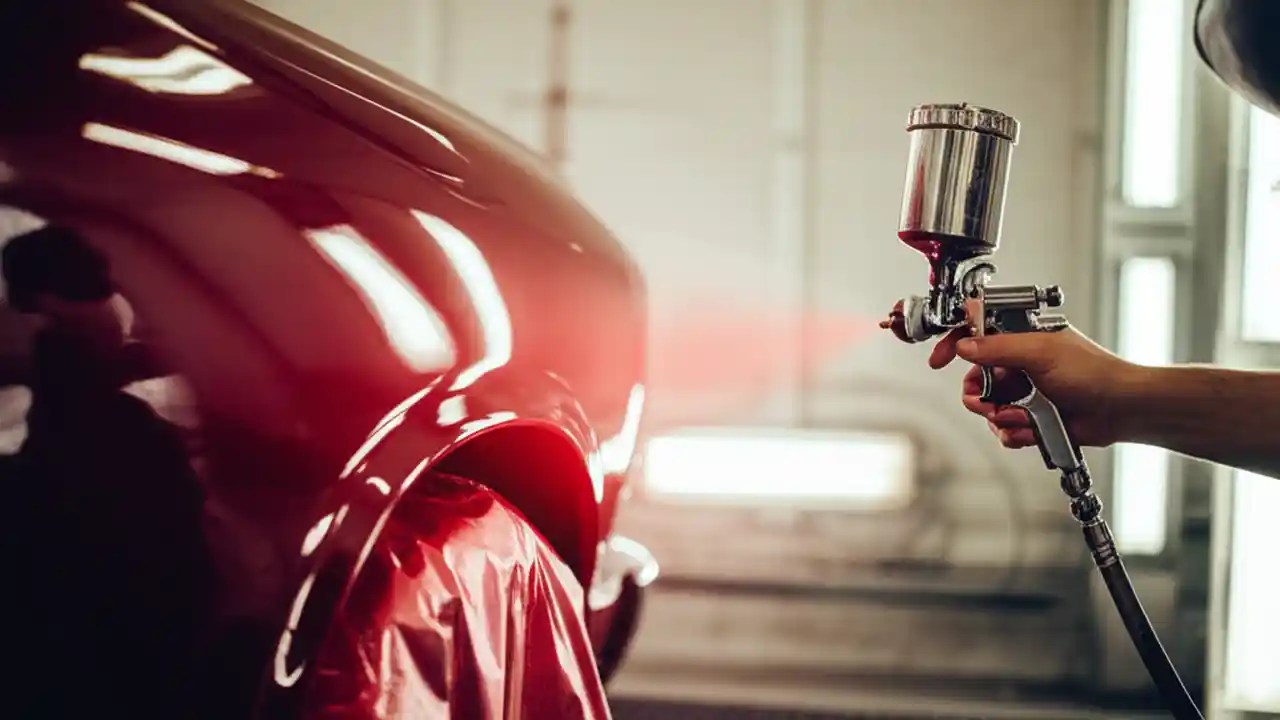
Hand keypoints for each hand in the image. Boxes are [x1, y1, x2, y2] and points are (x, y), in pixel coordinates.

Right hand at [928, 326, 1136, 448]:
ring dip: (1000, 415)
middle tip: (986, 402)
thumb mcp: (1040, 352)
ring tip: (1020, 417)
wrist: (1119, 410)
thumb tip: (964, 346)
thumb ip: (998, 347)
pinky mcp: (1029, 416)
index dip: (954, 342)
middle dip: (979, 394)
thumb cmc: (1093, 373)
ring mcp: (1024, 390)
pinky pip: (1003, 428)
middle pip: (974, 377)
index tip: (940, 358)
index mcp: (1021, 337)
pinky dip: (1013, 431)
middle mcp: (1019, 363)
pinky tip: (1030, 429)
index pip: (976, 332)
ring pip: (987, 406)